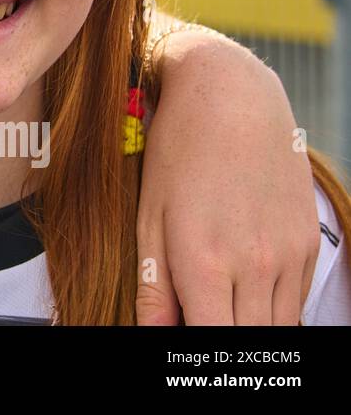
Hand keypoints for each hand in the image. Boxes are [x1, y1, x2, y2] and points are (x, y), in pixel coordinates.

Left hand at [135, 25, 318, 323]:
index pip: (212, 345)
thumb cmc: (177, 154)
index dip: (199, 360)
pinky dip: (274, 310)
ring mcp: (287, 257)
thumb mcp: (149, 216)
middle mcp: (254, 267)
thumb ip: (155, 286)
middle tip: (199, 326)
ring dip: (250, 330)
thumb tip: (154, 335)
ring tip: (220, 310)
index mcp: (204, 264)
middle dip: (225, 348)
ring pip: (277, 328)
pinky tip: (247, 294)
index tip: (186, 350)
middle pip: (250, 344)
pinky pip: (296, 300)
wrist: (234, 99)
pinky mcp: (309, 244)